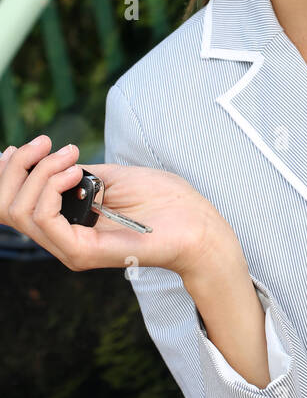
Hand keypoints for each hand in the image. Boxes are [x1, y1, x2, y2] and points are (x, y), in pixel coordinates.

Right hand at [0, 134, 240, 278]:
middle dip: (17, 167)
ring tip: (71, 159)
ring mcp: (69, 248)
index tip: (26, 145)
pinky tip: (76, 172)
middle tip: (46, 144)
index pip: (10, 205)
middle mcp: (60, 238)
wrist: (196, 224)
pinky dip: (52, 187)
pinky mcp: (82, 253)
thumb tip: (45, 160)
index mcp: (64, 222)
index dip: (6, 173)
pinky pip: (45, 219)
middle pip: (6, 207)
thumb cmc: (162, 200)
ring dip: (40, 173)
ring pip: (22, 210)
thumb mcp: (111, 176)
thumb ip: (75, 173)